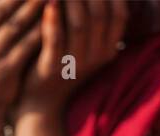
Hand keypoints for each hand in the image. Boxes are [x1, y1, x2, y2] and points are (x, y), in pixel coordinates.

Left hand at [19, 0, 125, 115]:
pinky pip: (55, 40)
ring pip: (79, 25)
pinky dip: (52, 19)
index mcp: (108, 48)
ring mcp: (74, 64)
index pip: (118, 12)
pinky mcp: (51, 69)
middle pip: (99, 14)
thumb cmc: (63, 63)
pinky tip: (48, 1)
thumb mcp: (85, 43)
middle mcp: (96, 57)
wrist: (41, 102)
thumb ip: (94, 18)